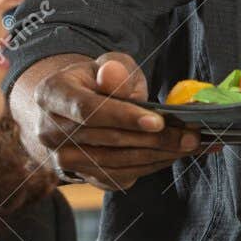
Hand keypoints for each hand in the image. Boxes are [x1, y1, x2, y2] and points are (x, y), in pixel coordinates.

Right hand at [10, 51, 212, 191]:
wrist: (81, 106)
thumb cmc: (100, 80)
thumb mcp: (110, 63)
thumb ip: (115, 69)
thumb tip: (113, 76)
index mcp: (51, 94)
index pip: (87, 110)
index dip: (123, 116)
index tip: (157, 121)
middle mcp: (49, 131)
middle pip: (106, 140)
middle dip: (153, 139)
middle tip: (190, 135)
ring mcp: (62, 158)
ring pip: (114, 163)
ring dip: (156, 156)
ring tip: (189, 145)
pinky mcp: (82, 176)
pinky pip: (118, 177)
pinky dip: (149, 167)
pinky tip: (173, 155)